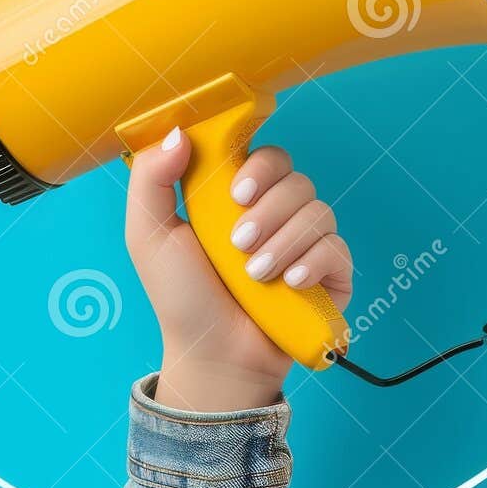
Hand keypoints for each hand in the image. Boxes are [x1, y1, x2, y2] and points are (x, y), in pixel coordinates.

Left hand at [125, 130, 353, 412]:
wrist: (212, 356)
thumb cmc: (182, 297)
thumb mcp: (149, 234)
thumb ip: (151, 179)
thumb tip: (178, 131)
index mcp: (237, 198)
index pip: (266, 157)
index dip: (259, 166)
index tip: (236, 193)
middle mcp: (276, 215)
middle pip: (296, 180)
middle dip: (269, 210)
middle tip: (239, 243)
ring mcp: (305, 244)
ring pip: (319, 211)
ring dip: (284, 241)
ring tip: (254, 274)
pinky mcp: (330, 275)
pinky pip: (338, 248)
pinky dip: (313, 263)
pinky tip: (288, 283)